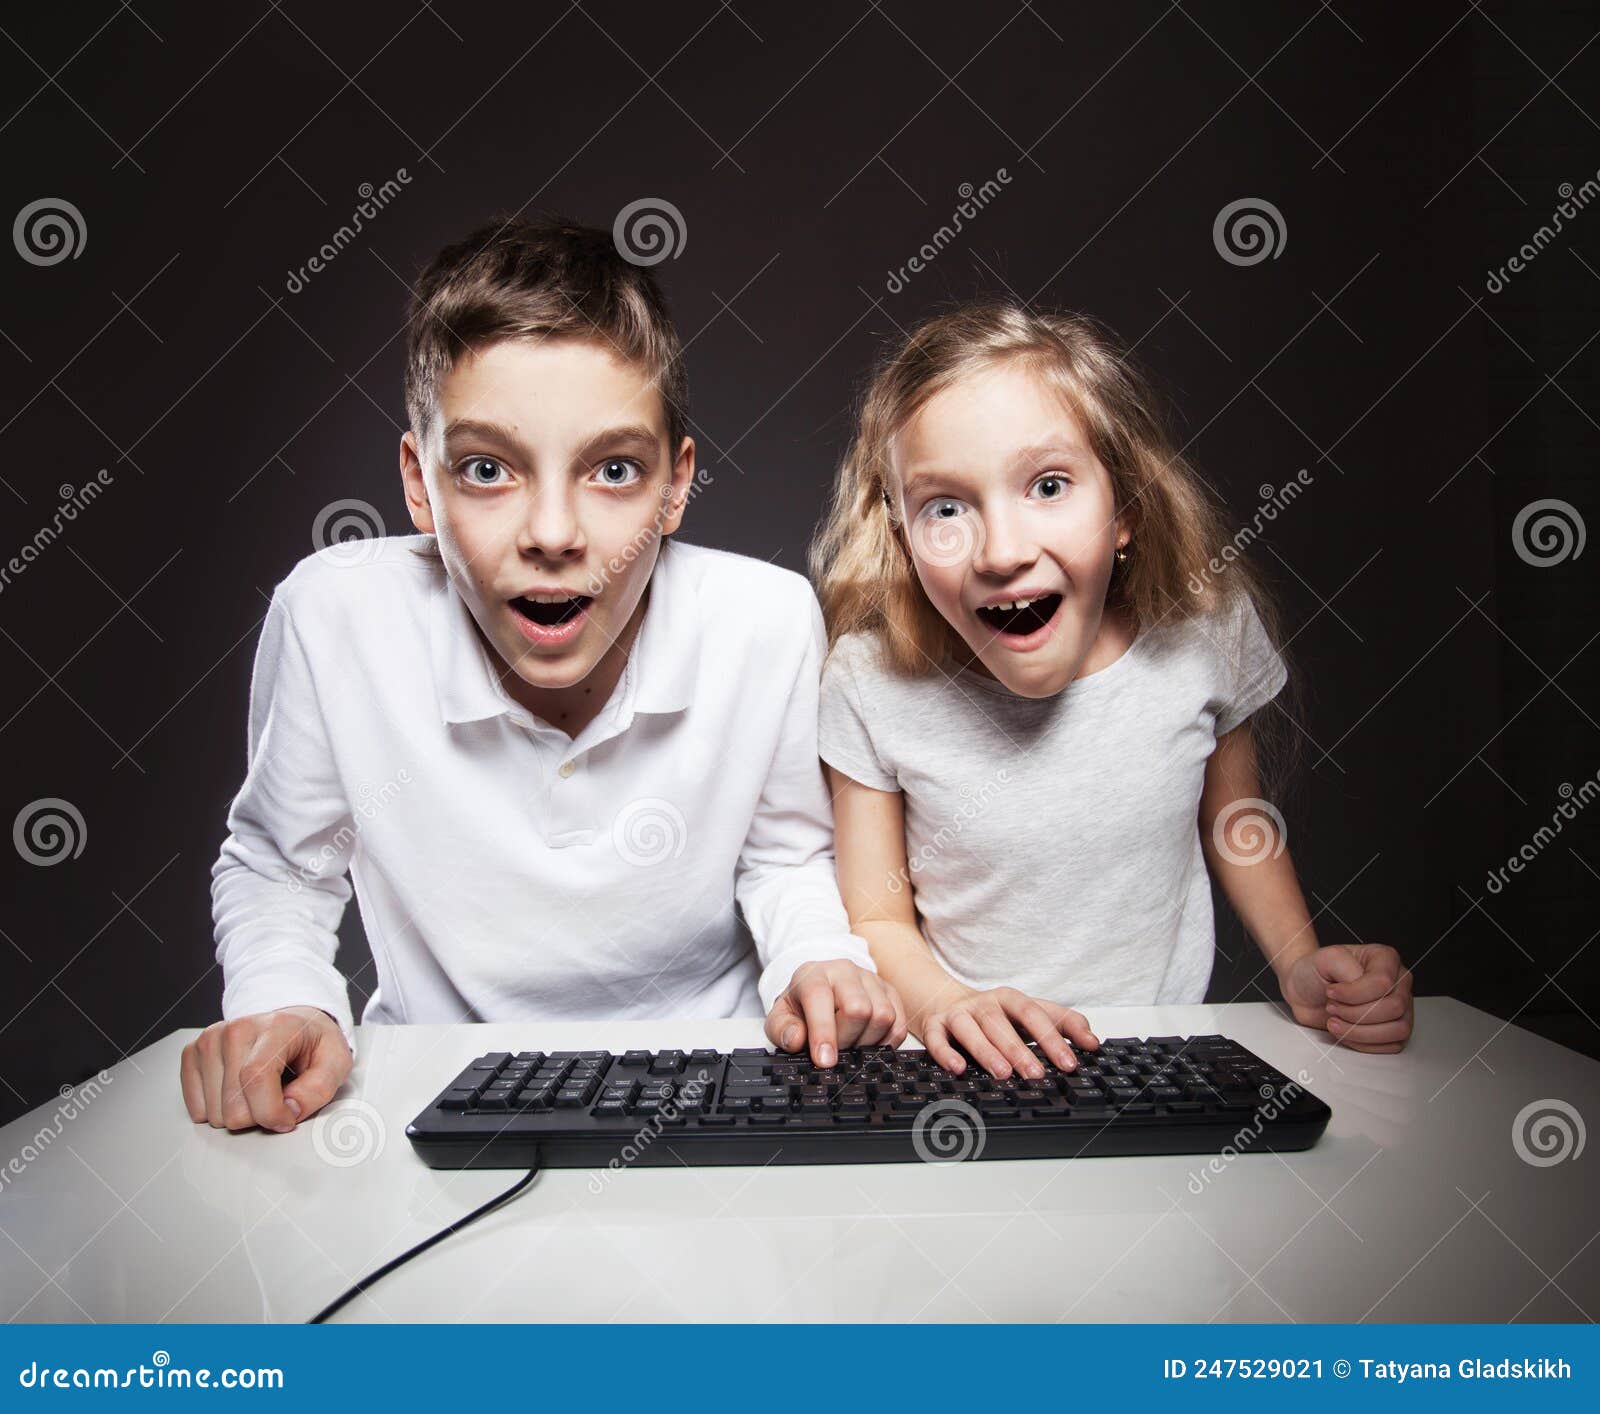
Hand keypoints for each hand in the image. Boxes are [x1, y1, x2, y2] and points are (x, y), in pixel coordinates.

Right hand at [180, 1005, 351, 1130]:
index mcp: (274, 1027)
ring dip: (241, 1112)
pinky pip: (196, 1109)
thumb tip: (290, 1111)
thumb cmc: (312, 1043)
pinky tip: (238, 1089)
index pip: (256, 1078)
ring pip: (215, 1113)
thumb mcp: (335, 1062)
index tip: (287, 1120)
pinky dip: (220, 1109)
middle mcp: (235, 1030)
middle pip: (234, 1106)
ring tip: (259, 1088)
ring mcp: (209, 1041)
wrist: (293, 1023)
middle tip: (277, 1096)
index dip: (271, 1112)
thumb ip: (319, 1088)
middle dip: (259, 1115)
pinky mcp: (192, 1054)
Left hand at [764, 959, 906, 1066]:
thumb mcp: (781, 1017)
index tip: (824, 1060)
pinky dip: (886, 1043)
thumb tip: (797, 1039)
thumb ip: (782, 1029)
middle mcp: (845, 971)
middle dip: (847, 1040)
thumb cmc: (801, 1007)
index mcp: (814, 975)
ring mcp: (872, 980)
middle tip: (836, 1051)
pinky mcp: (891, 994)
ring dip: (868, 1042)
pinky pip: (899, 1024)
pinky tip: (869, 1044)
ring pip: (883, 1016)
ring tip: (851, 1046)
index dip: (823, 1031)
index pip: (820, 997)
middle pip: (859, 1008)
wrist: (820, 989)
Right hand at [918, 986, 1098, 1078]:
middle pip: (1001, 1022)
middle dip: (1020, 1049)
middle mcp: (983, 1004)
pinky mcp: (933, 1026)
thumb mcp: (1028, 1014)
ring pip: (970, 1029)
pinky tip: (958, 1069)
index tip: (1069, 1063)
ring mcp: (957, 1014)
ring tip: (1003, 1074)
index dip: (1052, 1037)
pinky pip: (936, 1039)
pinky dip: (946, 1053)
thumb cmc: (994, 1015)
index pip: (1034, 1013)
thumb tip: (1092, 1041)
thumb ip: (1062, 1024)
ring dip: (986, 1050)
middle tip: (1037, 1074)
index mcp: (1009, 999)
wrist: (942, 1001)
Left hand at [1280, 944, 1413, 1051]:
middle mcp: (1398, 982)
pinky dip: (1363, 1043)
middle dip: (1355, 1013)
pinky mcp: (1395, 1030)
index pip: (1383, 982)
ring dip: (1360, 1031)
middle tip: (1332, 1007)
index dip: (1354, 994)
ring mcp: (1401, 1007)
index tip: (1330, 992)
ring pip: (1398, 1029)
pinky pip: (1391, 1045)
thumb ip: (1344, 964)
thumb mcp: (1324, 958)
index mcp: (1385, 958)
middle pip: (1394, 1007)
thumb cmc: (1315, 972)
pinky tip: (1344, 1032)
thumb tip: (1361, 982)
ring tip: (1335, 1022)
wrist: (1305, 992)